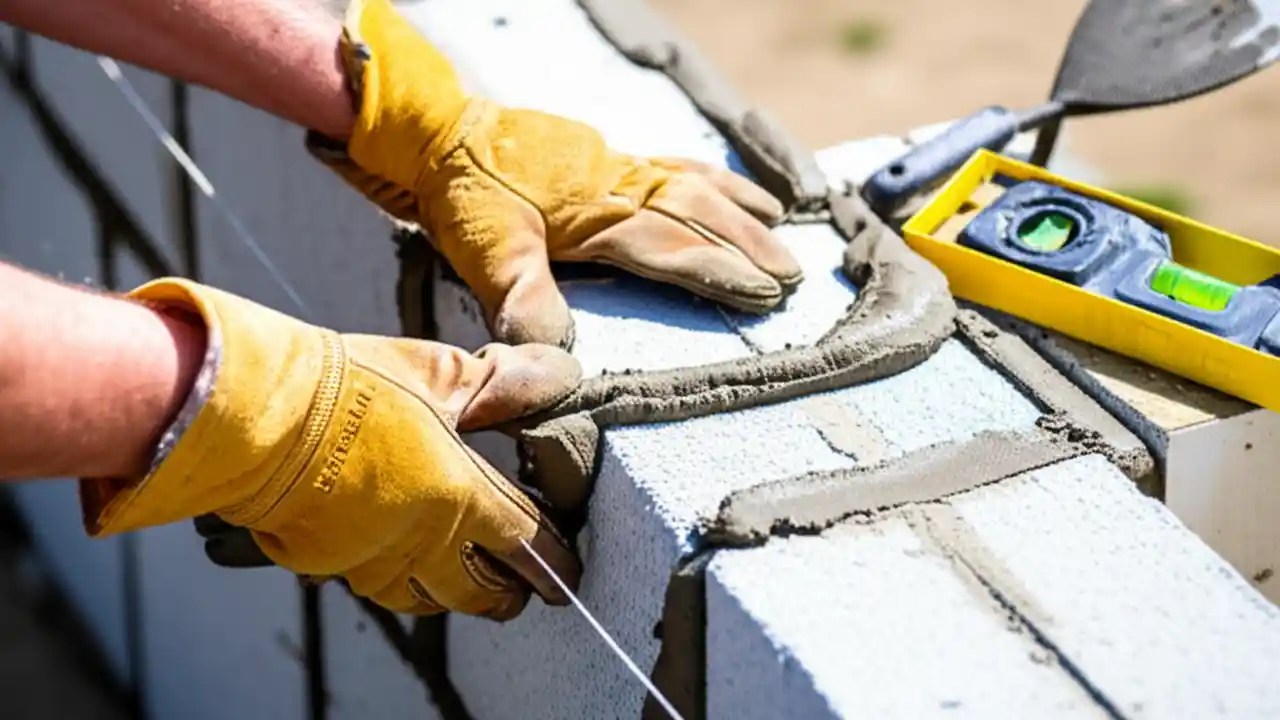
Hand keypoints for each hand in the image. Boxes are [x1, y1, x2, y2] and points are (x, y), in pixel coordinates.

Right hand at [81, 279, 582, 619]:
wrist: (253, 413)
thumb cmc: (349, 386)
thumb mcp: (439, 371)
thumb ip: (506, 382)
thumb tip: (560, 379)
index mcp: (459, 495)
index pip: (524, 545)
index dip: (551, 562)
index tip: (564, 572)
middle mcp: (419, 542)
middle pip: (478, 593)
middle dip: (505, 594)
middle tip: (518, 590)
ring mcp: (368, 559)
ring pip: (425, 600)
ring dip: (451, 594)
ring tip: (464, 584)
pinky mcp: (324, 563)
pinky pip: (372, 585)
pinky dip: (396, 580)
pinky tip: (398, 563)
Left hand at [308, 0, 802, 346]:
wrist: (437, 132)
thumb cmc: (463, 195)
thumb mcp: (487, 252)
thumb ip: (524, 299)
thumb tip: (554, 354)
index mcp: (600, 213)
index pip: (674, 247)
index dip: (722, 271)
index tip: (766, 294)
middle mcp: (620, 184)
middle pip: (699, 213)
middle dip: (748, 244)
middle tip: (792, 274)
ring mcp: (616, 162)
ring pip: (693, 182)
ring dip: (739, 206)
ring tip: (781, 223)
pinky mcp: (604, 152)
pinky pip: (671, 160)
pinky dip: (706, 174)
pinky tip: (720, 184)